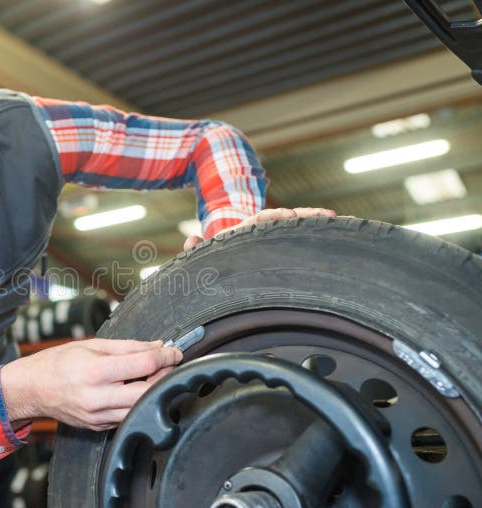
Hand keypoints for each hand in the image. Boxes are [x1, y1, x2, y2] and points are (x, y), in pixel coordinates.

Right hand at [0, 338, 182, 430]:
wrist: (31, 389)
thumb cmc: (57, 363)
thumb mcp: (91, 344)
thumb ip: (127, 347)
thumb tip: (156, 345)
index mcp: (95, 371)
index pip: (144, 364)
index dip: (165, 356)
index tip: (174, 351)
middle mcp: (97, 397)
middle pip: (147, 392)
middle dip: (164, 377)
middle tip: (168, 366)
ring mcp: (97, 416)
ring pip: (140, 409)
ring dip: (153, 393)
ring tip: (153, 378)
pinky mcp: (97, 427)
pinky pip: (126, 417)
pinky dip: (136, 404)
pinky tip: (135, 391)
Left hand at [182, 207, 337, 250]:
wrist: (221, 253)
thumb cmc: (214, 258)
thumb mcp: (203, 254)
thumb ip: (198, 249)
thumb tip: (191, 240)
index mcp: (245, 232)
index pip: (261, 221)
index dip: (274, 217)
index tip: (289, 214)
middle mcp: (264, 232)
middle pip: (288, 220)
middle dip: (308, 216)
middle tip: (328, 216)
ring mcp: (276, 239)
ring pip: (301, 228)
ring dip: (321, 224)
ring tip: (347, 222)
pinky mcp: (285, 247)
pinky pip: (308, 240)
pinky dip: (327, 235)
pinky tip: (352, 233)